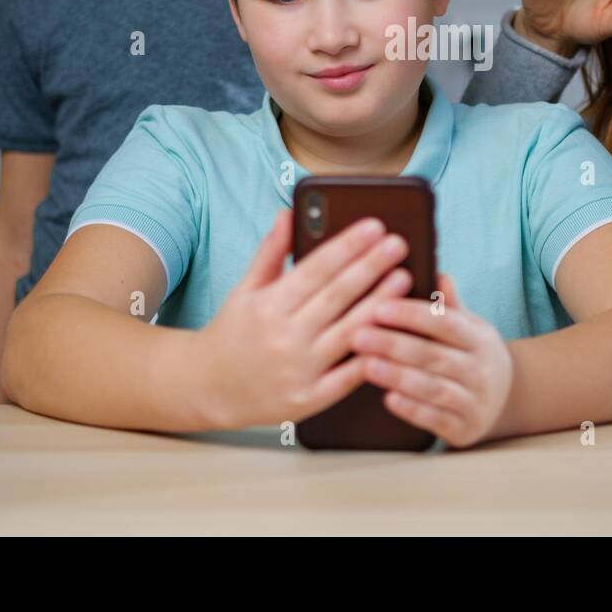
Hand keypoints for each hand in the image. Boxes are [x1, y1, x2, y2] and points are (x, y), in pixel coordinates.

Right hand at [185, 209, 414, 428]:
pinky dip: (373, 355)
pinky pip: (348, 377)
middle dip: (371, 267)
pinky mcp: (308, 399)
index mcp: (268, 304)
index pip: (316, 268)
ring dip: (379, 303)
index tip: (375, 226)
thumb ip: (271, 251)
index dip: (348, 245)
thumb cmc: (233, 332)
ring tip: (404, 278)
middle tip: (399, 244)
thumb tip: (290, 211)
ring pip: (348, 332)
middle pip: (337, 296)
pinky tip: (394, 334)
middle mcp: (283, 336)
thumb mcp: (245, 289)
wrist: (207, 388)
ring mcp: (297, 370)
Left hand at [352, 272, 513, 447]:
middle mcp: (480, 371)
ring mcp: (475, 402)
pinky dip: (413, 410)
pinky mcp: (465, 430)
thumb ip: (450, 305)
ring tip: (366, 365)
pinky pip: (436, 420)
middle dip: (394, 344)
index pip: (445, 323)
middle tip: (358, 335)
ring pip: (433, 388)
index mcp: (478, 339)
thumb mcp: (469, 327)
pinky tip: (389, 399)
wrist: (504, 399)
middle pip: (434, 355)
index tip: (379, 306)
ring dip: (398, 376)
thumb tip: (438, 274)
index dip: (412, 315)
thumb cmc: (472, 354)